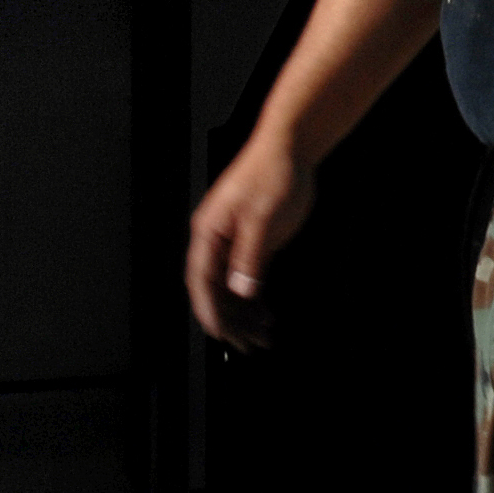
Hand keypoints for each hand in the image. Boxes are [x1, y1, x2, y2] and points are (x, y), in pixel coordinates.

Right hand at [186, 129, 316, 348]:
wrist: (291, 147)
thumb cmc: (274, 174)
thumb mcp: (265, 219)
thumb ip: (251, 257)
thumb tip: (241, 291)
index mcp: (209, 231)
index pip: (201, 280)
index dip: (209, 310)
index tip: (220, 335)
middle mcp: (215, 238)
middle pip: (214, 289)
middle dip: (230, 320)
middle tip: (250, 345)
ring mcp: (231, 241)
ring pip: (230, 287)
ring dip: (243, 313)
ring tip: (263, 336)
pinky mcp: (249, 241)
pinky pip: (244, 277)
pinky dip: (253, 298)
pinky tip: (265, 314)